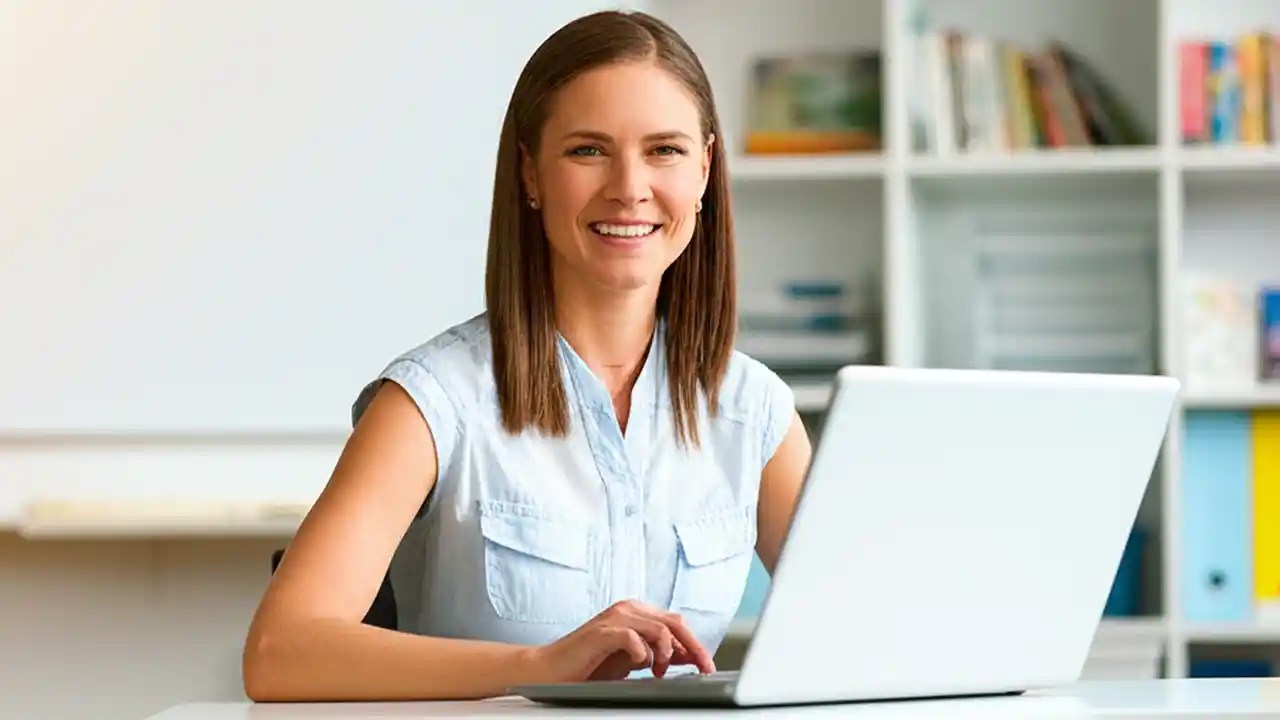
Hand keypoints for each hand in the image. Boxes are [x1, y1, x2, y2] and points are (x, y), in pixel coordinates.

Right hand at [527, 600, 716, 681]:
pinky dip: (642, 654)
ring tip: (658, 670)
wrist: (550, 670)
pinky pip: (634, 638)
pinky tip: (638, 665)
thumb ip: (658, 654)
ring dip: (666, 653)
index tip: (707, 666)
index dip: (695, 644)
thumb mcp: (633, 660)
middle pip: (674, 623)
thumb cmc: (589, 665)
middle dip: (693, 647)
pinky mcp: (601, 633)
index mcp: (636, 614)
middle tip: (702, 669)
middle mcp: (628, 610)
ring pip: (659, 628)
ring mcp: (614, 618)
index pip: (676, 623)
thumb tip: (688, 656)